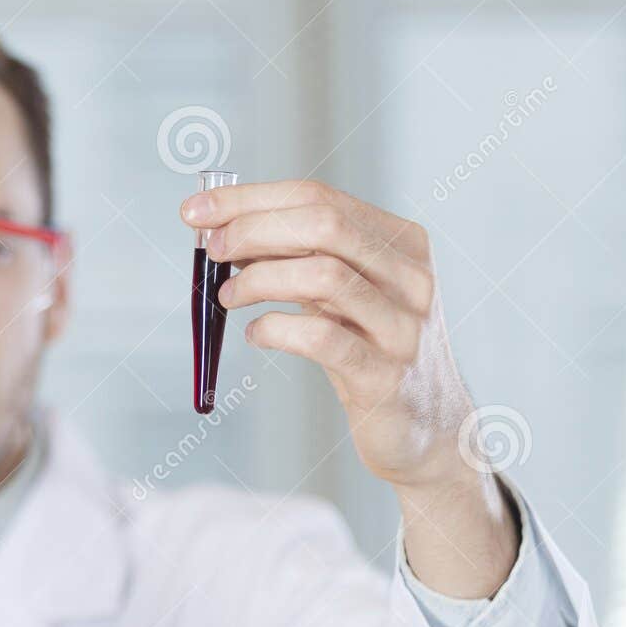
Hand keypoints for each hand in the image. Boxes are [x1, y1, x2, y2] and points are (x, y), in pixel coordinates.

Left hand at [181, 179, 514, 595]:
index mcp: (401, 241)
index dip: (249, 198)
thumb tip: (226, 229)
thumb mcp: (343, 293)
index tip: (198, 211)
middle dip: (253, 229)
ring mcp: (402, 326)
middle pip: (324, 224)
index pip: (318, 196)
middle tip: (213, 250)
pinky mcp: (385, 376)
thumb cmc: (371, 351)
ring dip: (260, 279)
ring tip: (230, 296)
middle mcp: (411, 276)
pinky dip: (275, 329)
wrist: (427, 430)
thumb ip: (299, 259)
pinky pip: (321, 338)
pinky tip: (257, 334)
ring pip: (325, 275)